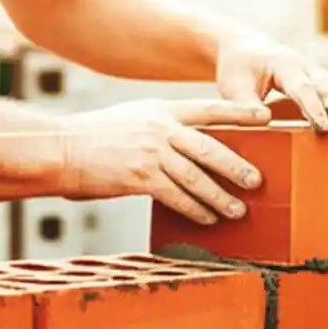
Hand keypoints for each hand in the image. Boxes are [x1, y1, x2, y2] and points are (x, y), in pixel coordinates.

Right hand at [59, 99, 270, 224]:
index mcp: (162, 110)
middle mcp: (160, 128)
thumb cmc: (94, 138)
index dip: (240, 113)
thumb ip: (162, 129)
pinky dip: (195, 210)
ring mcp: (151, 153)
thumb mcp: (133, 119)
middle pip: (211, 147)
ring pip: (197, 177)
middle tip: (258, 181)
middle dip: (238, 166)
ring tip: (238, 210)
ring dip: (220, 196)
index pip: (209, 109)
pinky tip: (208, 219)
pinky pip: (176, 196)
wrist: (60, 149)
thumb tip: (189, 147)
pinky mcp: (139, 177)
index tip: (266, 118)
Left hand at [216, 35, 327, 143]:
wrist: (248, 49)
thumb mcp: (232, 87)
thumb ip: (244, 105)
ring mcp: (319, 71)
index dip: (315, 108)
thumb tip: (264, 123)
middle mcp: (306, 66)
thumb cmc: (238, 70)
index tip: (324, 130)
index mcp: (283, 67)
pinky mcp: (325, 78)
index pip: (303, 88)